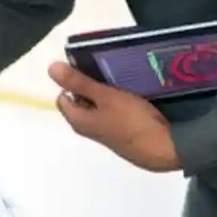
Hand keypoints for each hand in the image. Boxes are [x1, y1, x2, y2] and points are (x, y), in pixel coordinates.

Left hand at [48, 62, 180, 172]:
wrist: (165, 149)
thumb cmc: (132, 121)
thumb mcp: (106, 96)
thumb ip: (79, 82)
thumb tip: (50, 68)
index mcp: (78, 121)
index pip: (63, 98)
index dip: (70, 82)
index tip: (85, 69)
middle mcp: (88, 130)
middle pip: (80, 104)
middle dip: (88, 87)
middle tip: (102, 71)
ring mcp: (106, 134)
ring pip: (98, 109)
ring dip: (103, 95)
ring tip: (116, 79)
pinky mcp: (123, 135)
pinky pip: (113, 115)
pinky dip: (116, 104)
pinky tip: (129, 95)